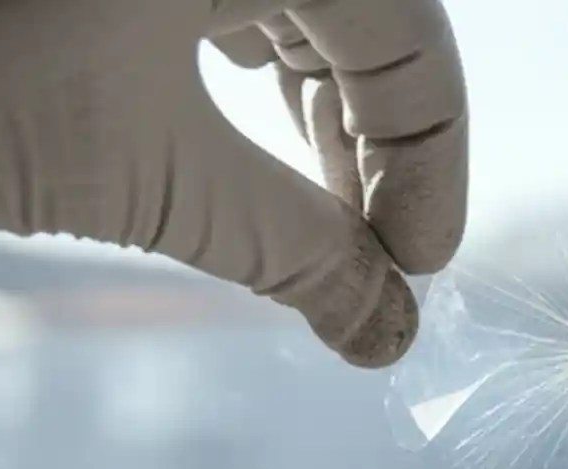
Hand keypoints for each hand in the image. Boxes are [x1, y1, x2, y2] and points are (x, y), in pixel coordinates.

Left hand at [0, 0, 466, 366]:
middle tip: (369, 256)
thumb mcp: (135, 170)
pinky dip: (261, 62)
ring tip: (321, 207)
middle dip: (378, 147)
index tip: (412, 278)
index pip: (414, 43)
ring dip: (325, 110)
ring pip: (309, 3)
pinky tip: (253, 118)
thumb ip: (290, 251)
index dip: (432, 169)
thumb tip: (390, 337)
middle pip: (371, 20)